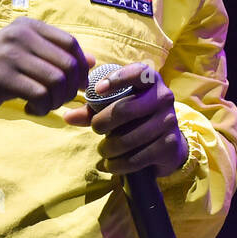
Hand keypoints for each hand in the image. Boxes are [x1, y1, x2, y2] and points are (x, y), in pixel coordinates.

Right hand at [0, 16, 95, 124]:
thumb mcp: (23, 57)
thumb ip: (55, 56)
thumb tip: (92, 59)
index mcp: (28, 26)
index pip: (71, 43)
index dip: (80, 68)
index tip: (75, 86)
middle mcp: (21, 34)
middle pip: (68, 64)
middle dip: (70, 89)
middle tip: (57, 100)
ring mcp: (10, 53)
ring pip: (56, 80)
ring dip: (56, 100)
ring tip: (43, 105)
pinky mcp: (2, 76)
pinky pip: (39, 94)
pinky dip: (42, 107)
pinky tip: (31, 108)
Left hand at [62, 62, 188, 177]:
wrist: (168, 143)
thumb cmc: (135, 118)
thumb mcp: (116, 107)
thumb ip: (92, 110)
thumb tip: (67, 117)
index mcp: (151, 81)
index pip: (138, 72)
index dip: (117, 79)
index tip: (98, 90)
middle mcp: (164, 97)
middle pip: (125, 109)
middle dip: (102, 122)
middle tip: (96, 128)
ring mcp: (169, 121)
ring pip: (128, 138)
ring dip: (108, 148)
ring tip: (103, 149)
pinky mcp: (169, 145)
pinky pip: (135, 158)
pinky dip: (116, 164)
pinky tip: (109, 164)